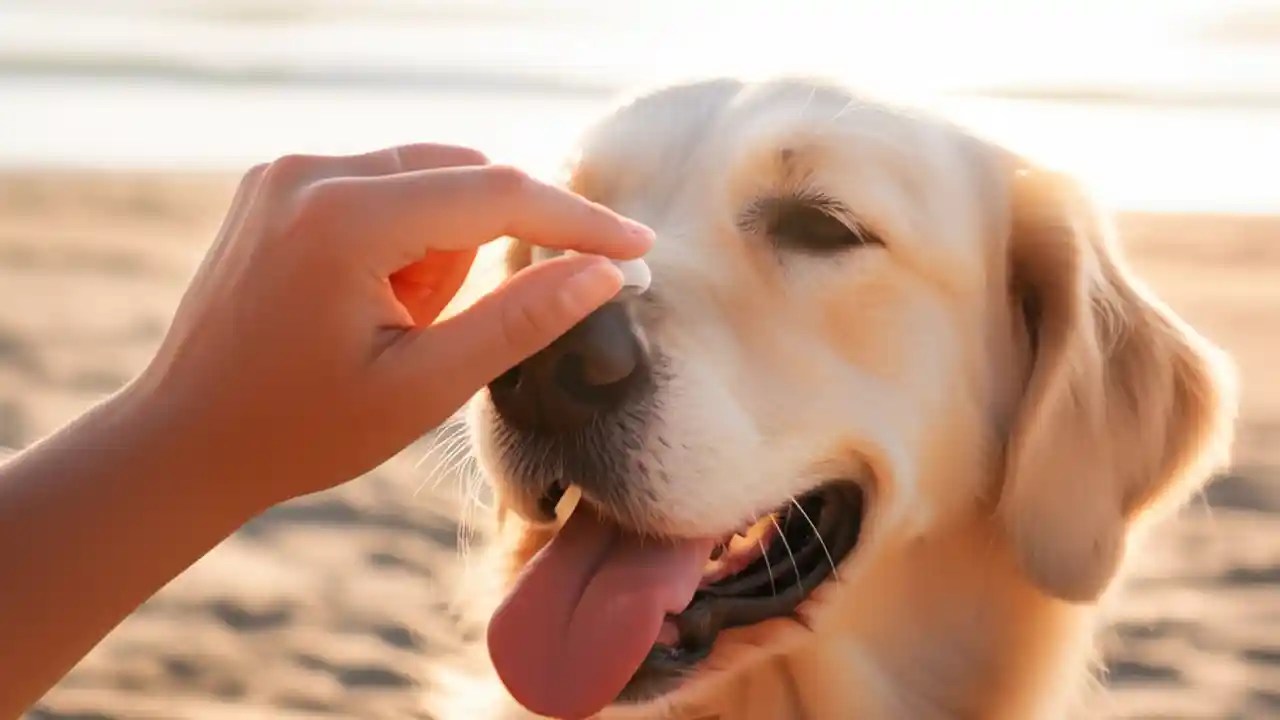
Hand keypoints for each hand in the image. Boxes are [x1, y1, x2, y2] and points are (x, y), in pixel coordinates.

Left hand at [133, 144, 652, 505]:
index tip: (637, 246)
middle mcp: (309, 172)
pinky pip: (382, 185)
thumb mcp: (425, 387)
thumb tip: (603, 272)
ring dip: (439, 250)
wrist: (185, 442)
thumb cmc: (302, 430)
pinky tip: (365, 303)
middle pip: (462, 178)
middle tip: (440, 331)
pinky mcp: (279, 182)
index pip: (495, 194)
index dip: (577, 221)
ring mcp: (287, 171)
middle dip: (482, 253)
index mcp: (343, 220)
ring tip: (388, 326)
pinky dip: (402, 238)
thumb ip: (519, 319)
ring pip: (426, 180)